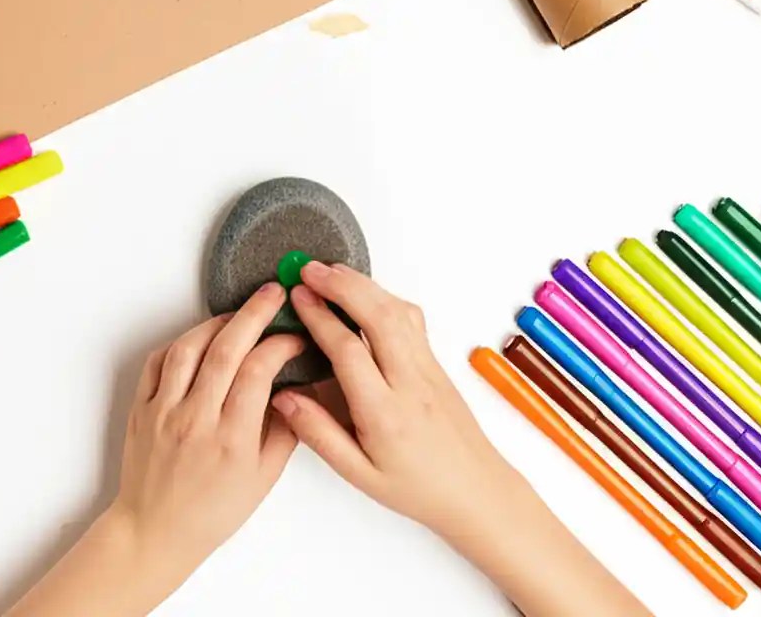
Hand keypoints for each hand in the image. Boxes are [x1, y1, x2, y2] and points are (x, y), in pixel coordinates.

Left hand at [109, 281, 303, 571]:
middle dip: (253, 313)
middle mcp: (196, 419)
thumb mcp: (264, 479)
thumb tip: (297, 388)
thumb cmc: (212, 511)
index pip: (259, 369)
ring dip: (216, 322)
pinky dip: (180, 343)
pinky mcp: (140, 409)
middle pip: (226, 348)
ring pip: (188, 347)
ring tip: (237, 314)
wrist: (155, 531)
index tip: (295, 338)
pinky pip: (158, 362)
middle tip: (272, 294)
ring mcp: (163, 412)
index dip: (281, 344)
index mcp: (232, 438)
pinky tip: (200, 340)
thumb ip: (284, 430)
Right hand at [270, 262, 513, 537]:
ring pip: (399, 311)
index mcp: (385, 413)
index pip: (349, 351)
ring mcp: (428, 369)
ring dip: (365, 285)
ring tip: (332, 272)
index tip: (296, 296)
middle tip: (309, 269)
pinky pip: (412, 320)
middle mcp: (410, 383)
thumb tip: (284, 398)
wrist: (477, 491)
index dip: (320, 318)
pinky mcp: (437, 364)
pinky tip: (366, 294)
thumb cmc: (418, 488)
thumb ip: (319, 434)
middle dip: (342, 285)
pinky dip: (385, 297)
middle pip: (378, 316)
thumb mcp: (359, 474)